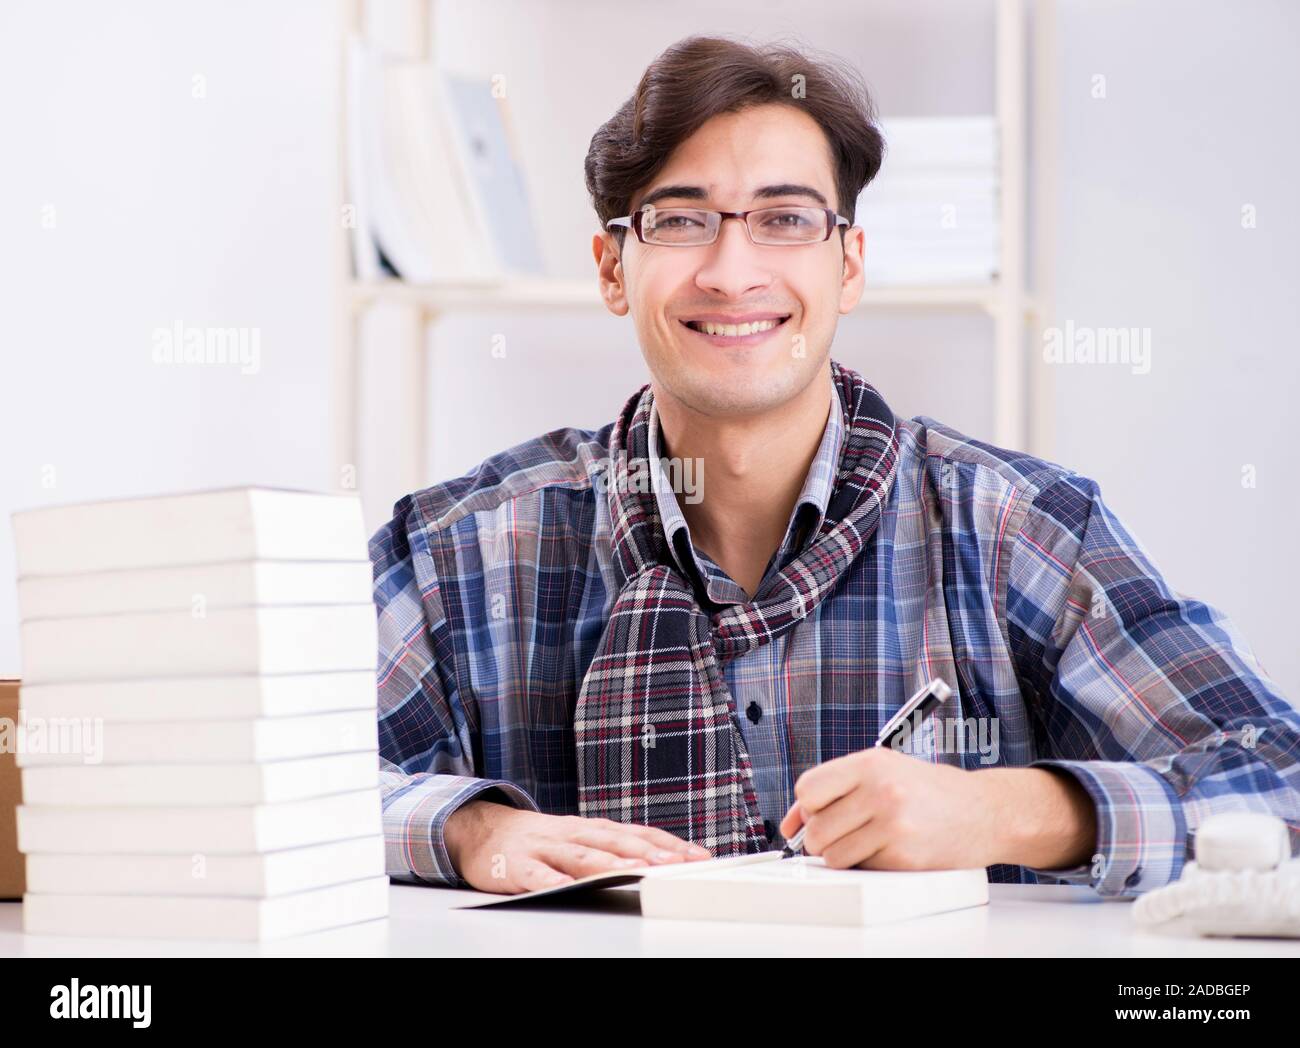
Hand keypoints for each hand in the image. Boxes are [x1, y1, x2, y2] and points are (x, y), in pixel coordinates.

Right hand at [444, 799, 712, 893]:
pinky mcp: (516, 865)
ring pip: (581, 854)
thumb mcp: (575, 838)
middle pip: (615, 841)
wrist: (478, 828)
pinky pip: (536, 874)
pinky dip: (552, 880)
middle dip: (649, 852)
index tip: (699, 855)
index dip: (668, 843)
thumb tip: (657, 865)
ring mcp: (543, 847)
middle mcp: (571, 832)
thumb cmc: (536, 840)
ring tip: (636, 872)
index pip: (636, 832)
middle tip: (678, 864)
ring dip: (610, 862)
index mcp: (589, 828)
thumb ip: (608, 849)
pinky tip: (568, 888)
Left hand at [778, 749, 1097, 871]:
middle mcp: (881, 791)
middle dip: (823, 837)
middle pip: (816, 829)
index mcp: (870, 763)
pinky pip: (862, 869)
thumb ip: (833, 790)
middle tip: (846, 831)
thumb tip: (789, 824)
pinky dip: (869, 865)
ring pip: (834, 855)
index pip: (808, 789)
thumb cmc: (927, 790)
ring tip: (867, 841)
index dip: (808, 807)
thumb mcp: (882, 771)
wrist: (985, 811)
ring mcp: (894, 825)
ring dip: (843, 855)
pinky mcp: (905, 857)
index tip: (822, 811)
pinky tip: (890, 849)